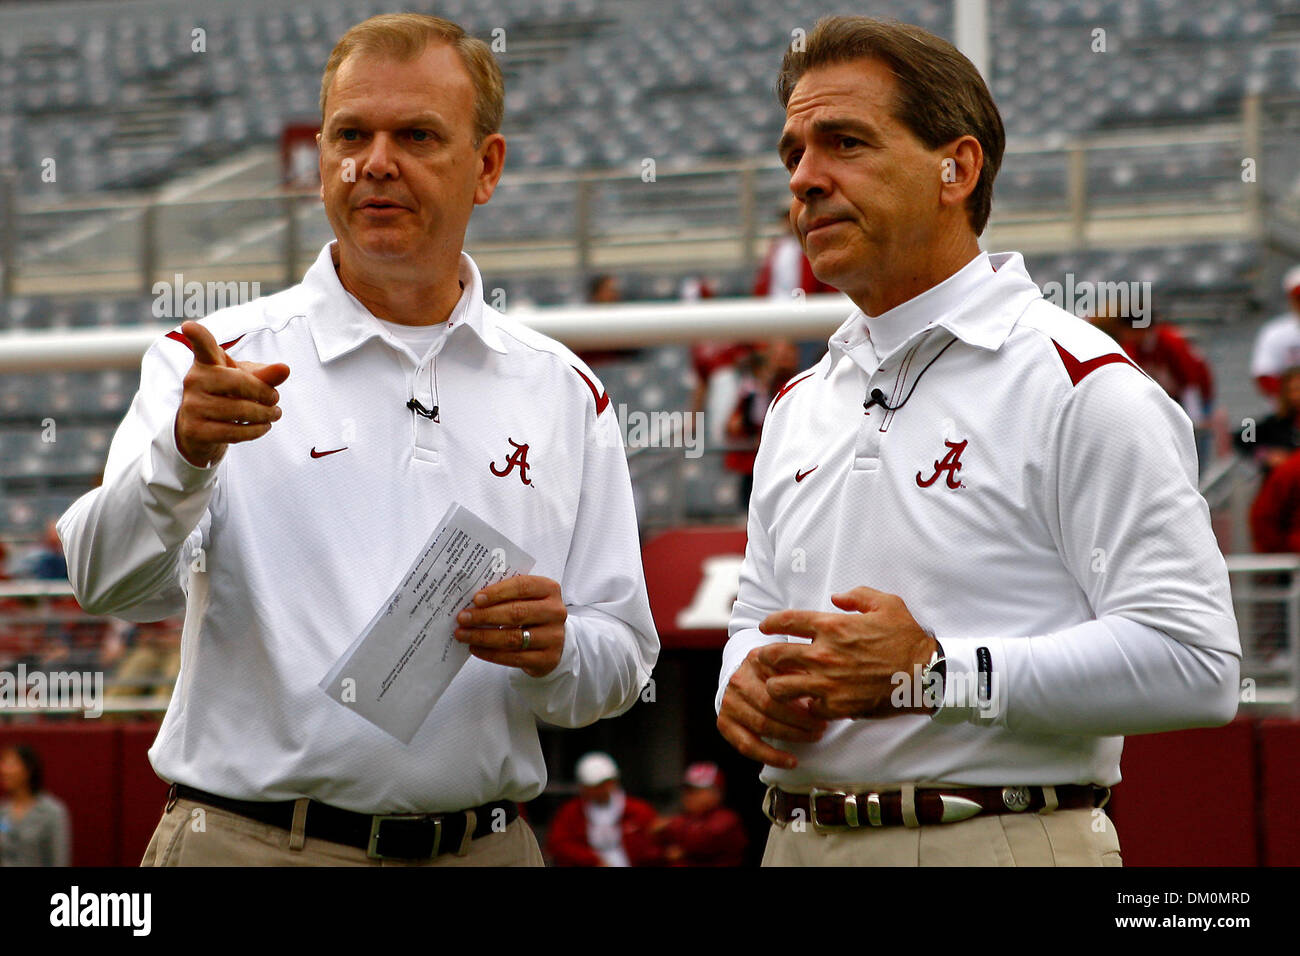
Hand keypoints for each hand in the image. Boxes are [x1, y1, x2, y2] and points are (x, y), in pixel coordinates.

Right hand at [173, 321, 290, 467]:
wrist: (202, 429)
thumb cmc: (227, 396)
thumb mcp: (246, 380)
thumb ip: (266, 374)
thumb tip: (285, 369)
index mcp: (206, 362)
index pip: (202, 346)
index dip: (197, 335)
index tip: (188, 326)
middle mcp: (193, 380)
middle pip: (238, 382)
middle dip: (263, 392)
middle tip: (275, 399)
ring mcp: (191, 406)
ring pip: (238, 410)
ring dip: (264, 414)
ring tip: (274, 414)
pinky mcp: (194, 430)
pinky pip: (233, 432)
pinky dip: (255, 430)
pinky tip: (264, 427)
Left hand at [454, 575, 566, 676]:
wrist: (552, 640)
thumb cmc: (532, 613)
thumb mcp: (526, 597)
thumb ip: (506, 595)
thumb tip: (472, 602)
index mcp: (549, 589)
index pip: (522, 586)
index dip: (498, 592)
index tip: (476, 599)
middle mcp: (555, 612)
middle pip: (517, 613)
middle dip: (485, 616)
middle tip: (463, 618)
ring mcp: (554, 637)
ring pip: (513, 637)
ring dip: (483, 636)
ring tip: (463, 634)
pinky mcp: (547, 659)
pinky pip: (514, 657)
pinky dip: (491, 653)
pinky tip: (475, 648)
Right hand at [717, 645, 826, 769]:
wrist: (744, 676)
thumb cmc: (774, 673)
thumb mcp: (787, 663)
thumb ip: (802, 672)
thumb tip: (826, 692)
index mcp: (756, 659)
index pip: (780, 681)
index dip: (803, 697)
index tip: (823, 708)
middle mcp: (739, 679)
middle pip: (771, 705)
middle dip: (800, 720)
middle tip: (821, 726)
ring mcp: (729, 702)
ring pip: (761, 725)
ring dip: (791, 736)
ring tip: (812, 737)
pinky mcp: (724, 722)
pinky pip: (747, 745)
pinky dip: (771, 756)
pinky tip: (791, 761)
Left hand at [756, 587, 938, 719]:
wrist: (924, 674)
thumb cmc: (906, 637)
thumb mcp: (887, 604)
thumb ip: (858, 595)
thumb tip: (836, 597)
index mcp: (831, 625)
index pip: (786, 621)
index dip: (770, 623)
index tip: (765, 627)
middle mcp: (823, 654)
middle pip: (774, 655)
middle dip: (764, 656)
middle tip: (762, 658)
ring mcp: (827, 683)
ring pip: (780, 687)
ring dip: (776, 685)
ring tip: (778, 684)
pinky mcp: (836, 707)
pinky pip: (807, 708)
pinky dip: (804, 706)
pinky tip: (807, 702)